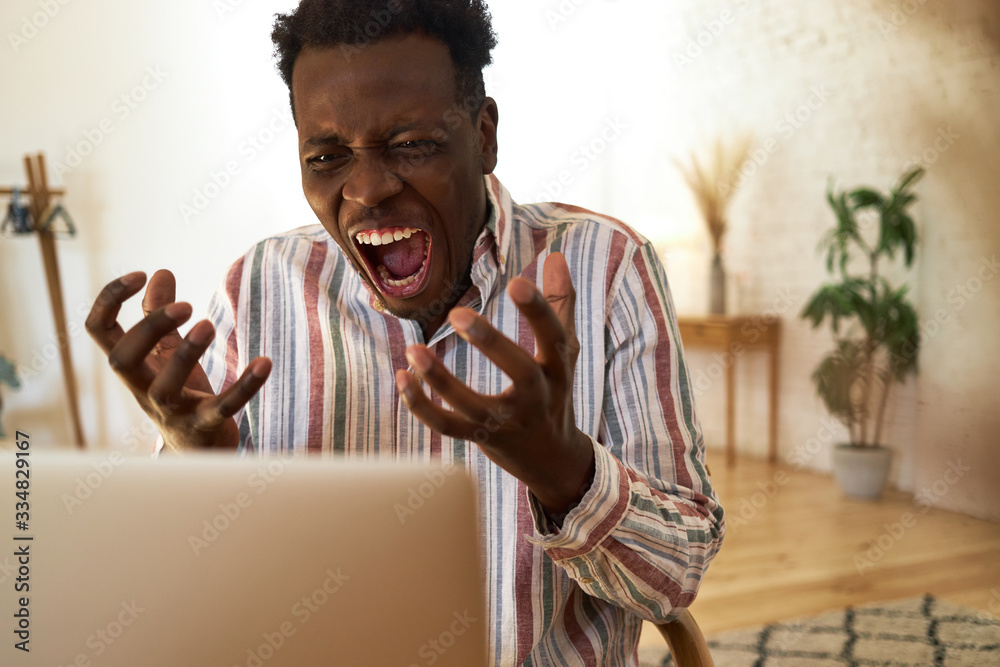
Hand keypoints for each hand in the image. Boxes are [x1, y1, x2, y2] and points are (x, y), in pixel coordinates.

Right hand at [85, 270, 271, 451]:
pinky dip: (245, 385)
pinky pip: (223, 407)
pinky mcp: (206, 426)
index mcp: (133, 366)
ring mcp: (172, 412)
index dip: (109, 300)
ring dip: (187, 354)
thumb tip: (161, 272)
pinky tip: (265, 361)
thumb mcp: (168, 354)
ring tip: (209, 324)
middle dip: (149, 329)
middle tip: (186, 306)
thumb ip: (162, 316)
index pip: (98, 331)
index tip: (138, 273)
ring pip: (166, 388)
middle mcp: (143, 389)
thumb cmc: (180, 394)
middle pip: (122, 360)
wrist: (199, 451)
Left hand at [396, 252, 593, 512]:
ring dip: (440, 380)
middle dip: (490, 344)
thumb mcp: (564, 351)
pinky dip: (422, 406)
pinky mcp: (481, 440)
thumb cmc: (554, 391)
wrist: (552, 459)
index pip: (554, 338)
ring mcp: (507, 423)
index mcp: (557, 370)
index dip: (538, 311)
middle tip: (458, 312)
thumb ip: (560, 303)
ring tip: (415, 350)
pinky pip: (448, 427)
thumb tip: (556, 256)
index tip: (517, 282)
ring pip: (472, 407)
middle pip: (519, 372)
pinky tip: (402, 378)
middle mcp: (536, 398)